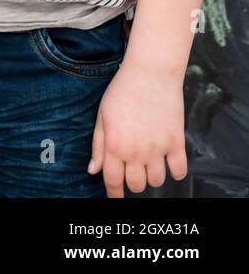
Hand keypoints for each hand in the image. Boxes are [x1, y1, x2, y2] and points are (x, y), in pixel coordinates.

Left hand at [87, 62, 187, 196]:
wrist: (150, 74)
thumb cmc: (121, 92)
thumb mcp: (102, 117)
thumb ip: (98, 146)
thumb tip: (93, 171)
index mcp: (115, 146)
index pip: (113, 181)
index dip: (113, 194)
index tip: (114, 198)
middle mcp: (137, 152)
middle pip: (137, 185)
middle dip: (132, 182)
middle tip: (131, 171)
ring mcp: (158, 148)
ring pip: (157, 181)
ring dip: (152, 177)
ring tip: (148, 163)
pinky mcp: (176, 142)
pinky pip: (180, 170)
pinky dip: (175, 172)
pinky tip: (168, 163)